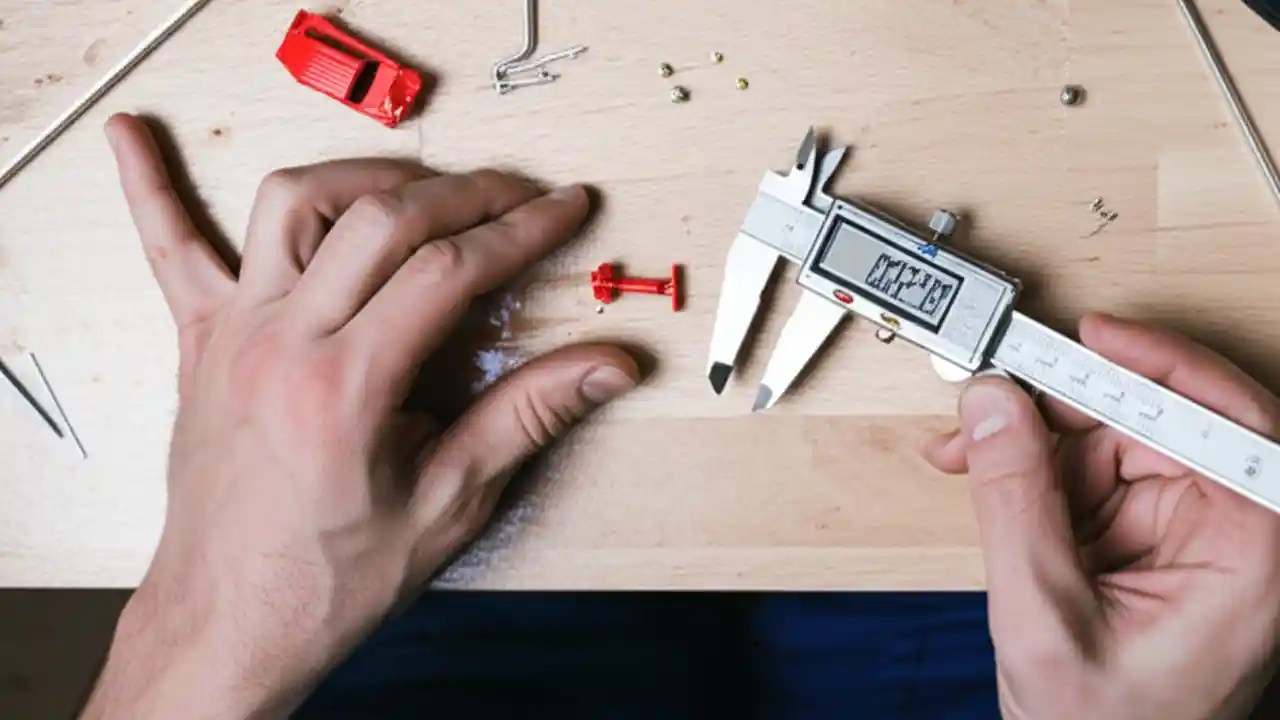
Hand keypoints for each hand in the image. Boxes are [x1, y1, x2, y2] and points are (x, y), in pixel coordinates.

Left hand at [82, 114, 638, 718]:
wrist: (230, 619)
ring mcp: (233, 331)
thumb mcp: (450, 505)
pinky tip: (131, 135)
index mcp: (348, 386)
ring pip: (291, 204)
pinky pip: (168, 248)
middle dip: (465, 192)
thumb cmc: (330, 577)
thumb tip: (607, 367)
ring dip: (363, 178)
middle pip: (382, 219)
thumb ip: (528, 418)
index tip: (564, 209)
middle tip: (517, 194)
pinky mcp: (199, 340)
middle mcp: (283, 341)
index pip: (451, 269)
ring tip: (417, 187)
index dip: (522, 230)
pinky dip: (151, 187)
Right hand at [924, 313, 1279, 719]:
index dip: (1166, 368)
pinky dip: (1035, 473)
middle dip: (1068, 409)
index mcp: (1246, 555)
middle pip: (1159, 422)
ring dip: (1038, 443)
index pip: (1232, 426)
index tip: (1096, 340)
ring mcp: (1184, 536)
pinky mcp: (1143, 541)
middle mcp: (1227, 534)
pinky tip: (993, 482)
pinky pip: (1090, 476)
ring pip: (1114, 442)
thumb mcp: (1043, 616)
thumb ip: (1015, 503)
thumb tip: (993, 408)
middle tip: (997, 403)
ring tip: (974, 460)